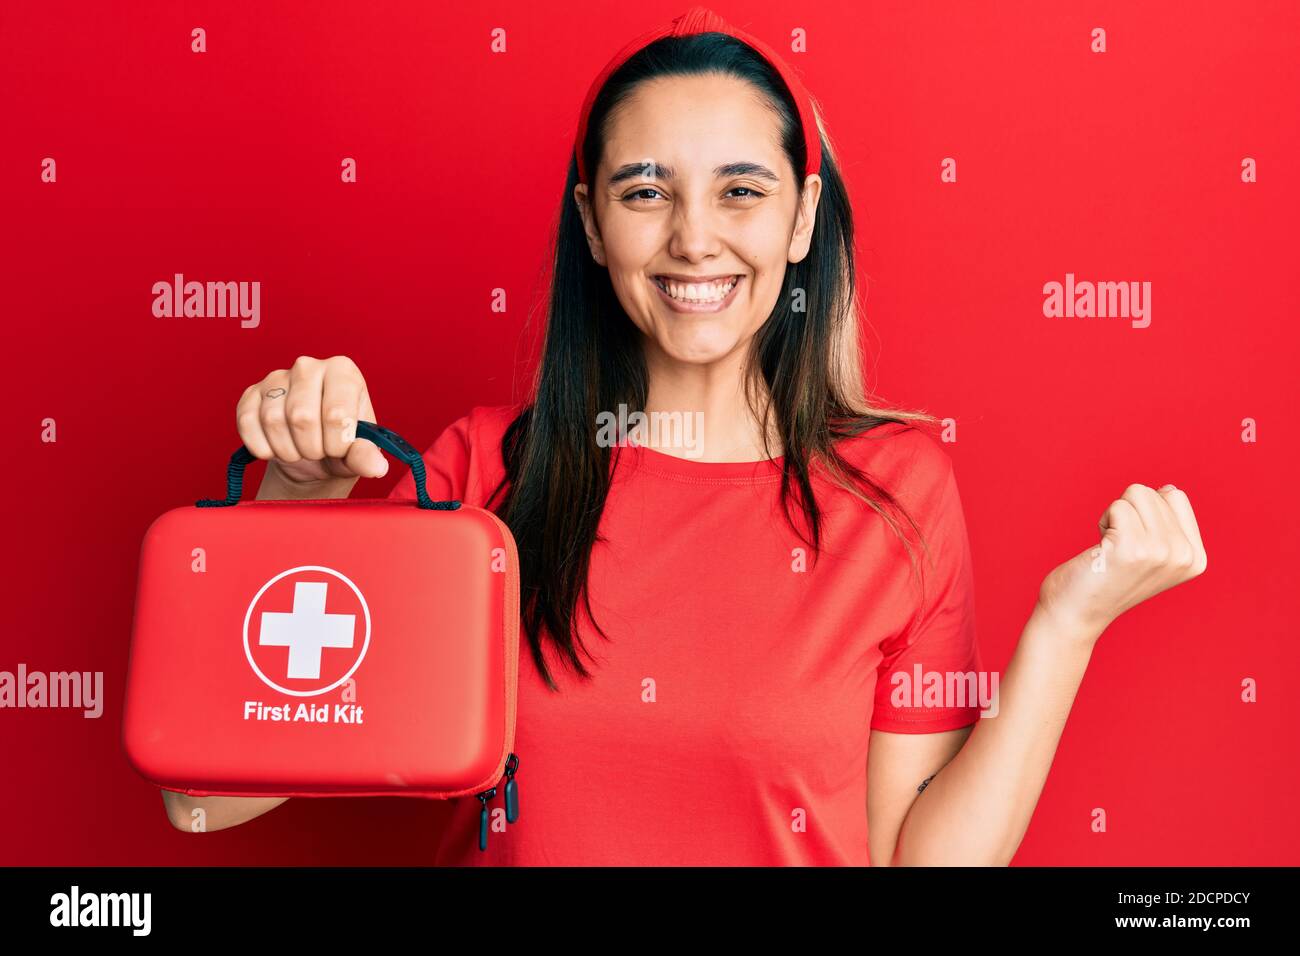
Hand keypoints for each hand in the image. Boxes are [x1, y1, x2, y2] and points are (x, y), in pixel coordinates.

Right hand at [236, 355, 387, 486]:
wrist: (313, 455)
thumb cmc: (341, 445)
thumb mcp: (359, 452)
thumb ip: (366, 456)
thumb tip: (376, 467)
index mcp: (343, 371)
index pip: (335, 413)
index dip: (336, 443)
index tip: (340, 449)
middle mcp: (308, 366)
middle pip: (301, 416)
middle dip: (311, 448)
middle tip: (319, 452)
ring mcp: (276, 378)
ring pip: (273, 420)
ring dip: (288, 450)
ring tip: (301, 450)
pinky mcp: (251, 394)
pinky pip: (248, 423)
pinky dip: (263, 447)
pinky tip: (277, 449)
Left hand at [1036, 483, 1207, 641]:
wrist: (1076, 614)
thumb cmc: (1107, 578)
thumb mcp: (1152, 552)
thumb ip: (1168, 523)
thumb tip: (1169, 489)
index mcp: (1195, 558)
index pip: (1176, 497)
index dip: (1146, 512)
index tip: (1136, 544)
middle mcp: (1184, 556)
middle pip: (1154, 493)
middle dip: (1129, 514)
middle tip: (1119, 549)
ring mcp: (1161, 552)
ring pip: (1136, 494)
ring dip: (1115, 516)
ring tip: (1111, 549)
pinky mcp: (1132, 548)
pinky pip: (1117, 506)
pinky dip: (1103, 522)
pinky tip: (1102, 550)